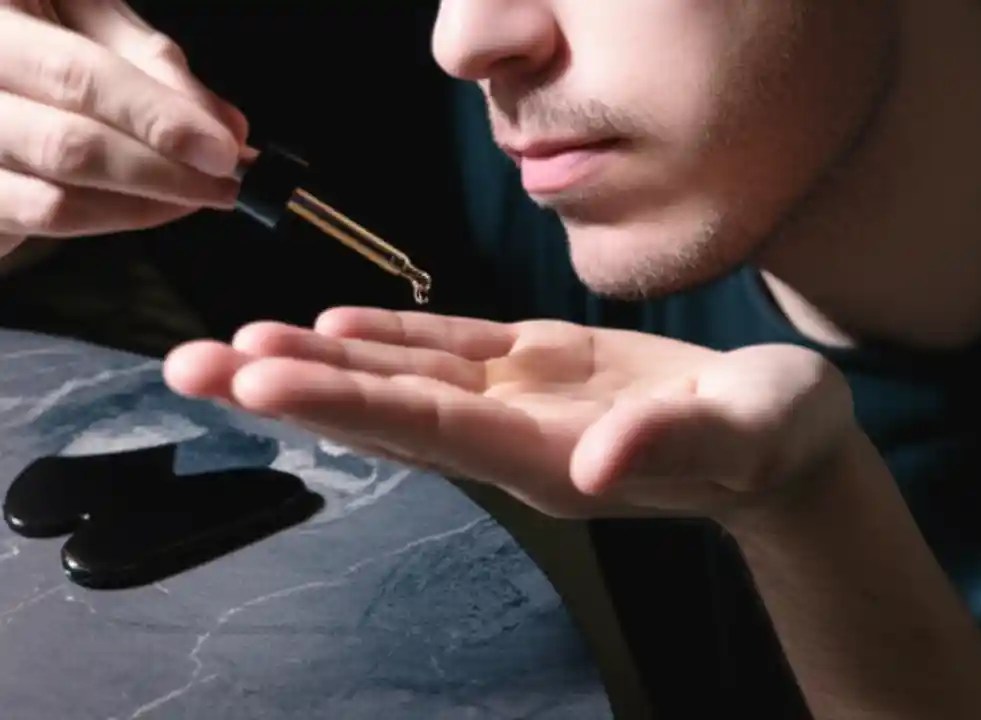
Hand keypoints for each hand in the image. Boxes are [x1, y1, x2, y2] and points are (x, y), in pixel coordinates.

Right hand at [0, 0, 246, 256]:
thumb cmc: (35, 33)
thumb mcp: (87, 16)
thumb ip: (151, 62)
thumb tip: (224, 127)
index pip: (77, 77)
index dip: (158, 119)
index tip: (223, 149)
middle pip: (69, 147)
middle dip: (165, 172)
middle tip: (227, 181)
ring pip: (56, 202)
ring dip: (146, 204)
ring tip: (202, 193)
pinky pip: (42, 225)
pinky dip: (111, 219)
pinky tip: (154, 205)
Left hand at [162, 308, 854, 521]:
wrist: (780, 438)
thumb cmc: (773, 436)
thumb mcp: (744, 431)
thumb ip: (667, 441)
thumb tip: (597, 464)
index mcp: (555, 462)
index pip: (434, 430)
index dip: (348, 404)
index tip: (264, 383)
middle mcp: (519, 439)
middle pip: (390, 415)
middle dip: (294, 393)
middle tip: (195, 371)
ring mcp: (523, 404)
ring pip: (405, 382)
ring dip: (320, 365)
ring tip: (237, 348)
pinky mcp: (540, 368)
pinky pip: (451, 350)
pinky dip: (392, 337)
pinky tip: (338, 325)